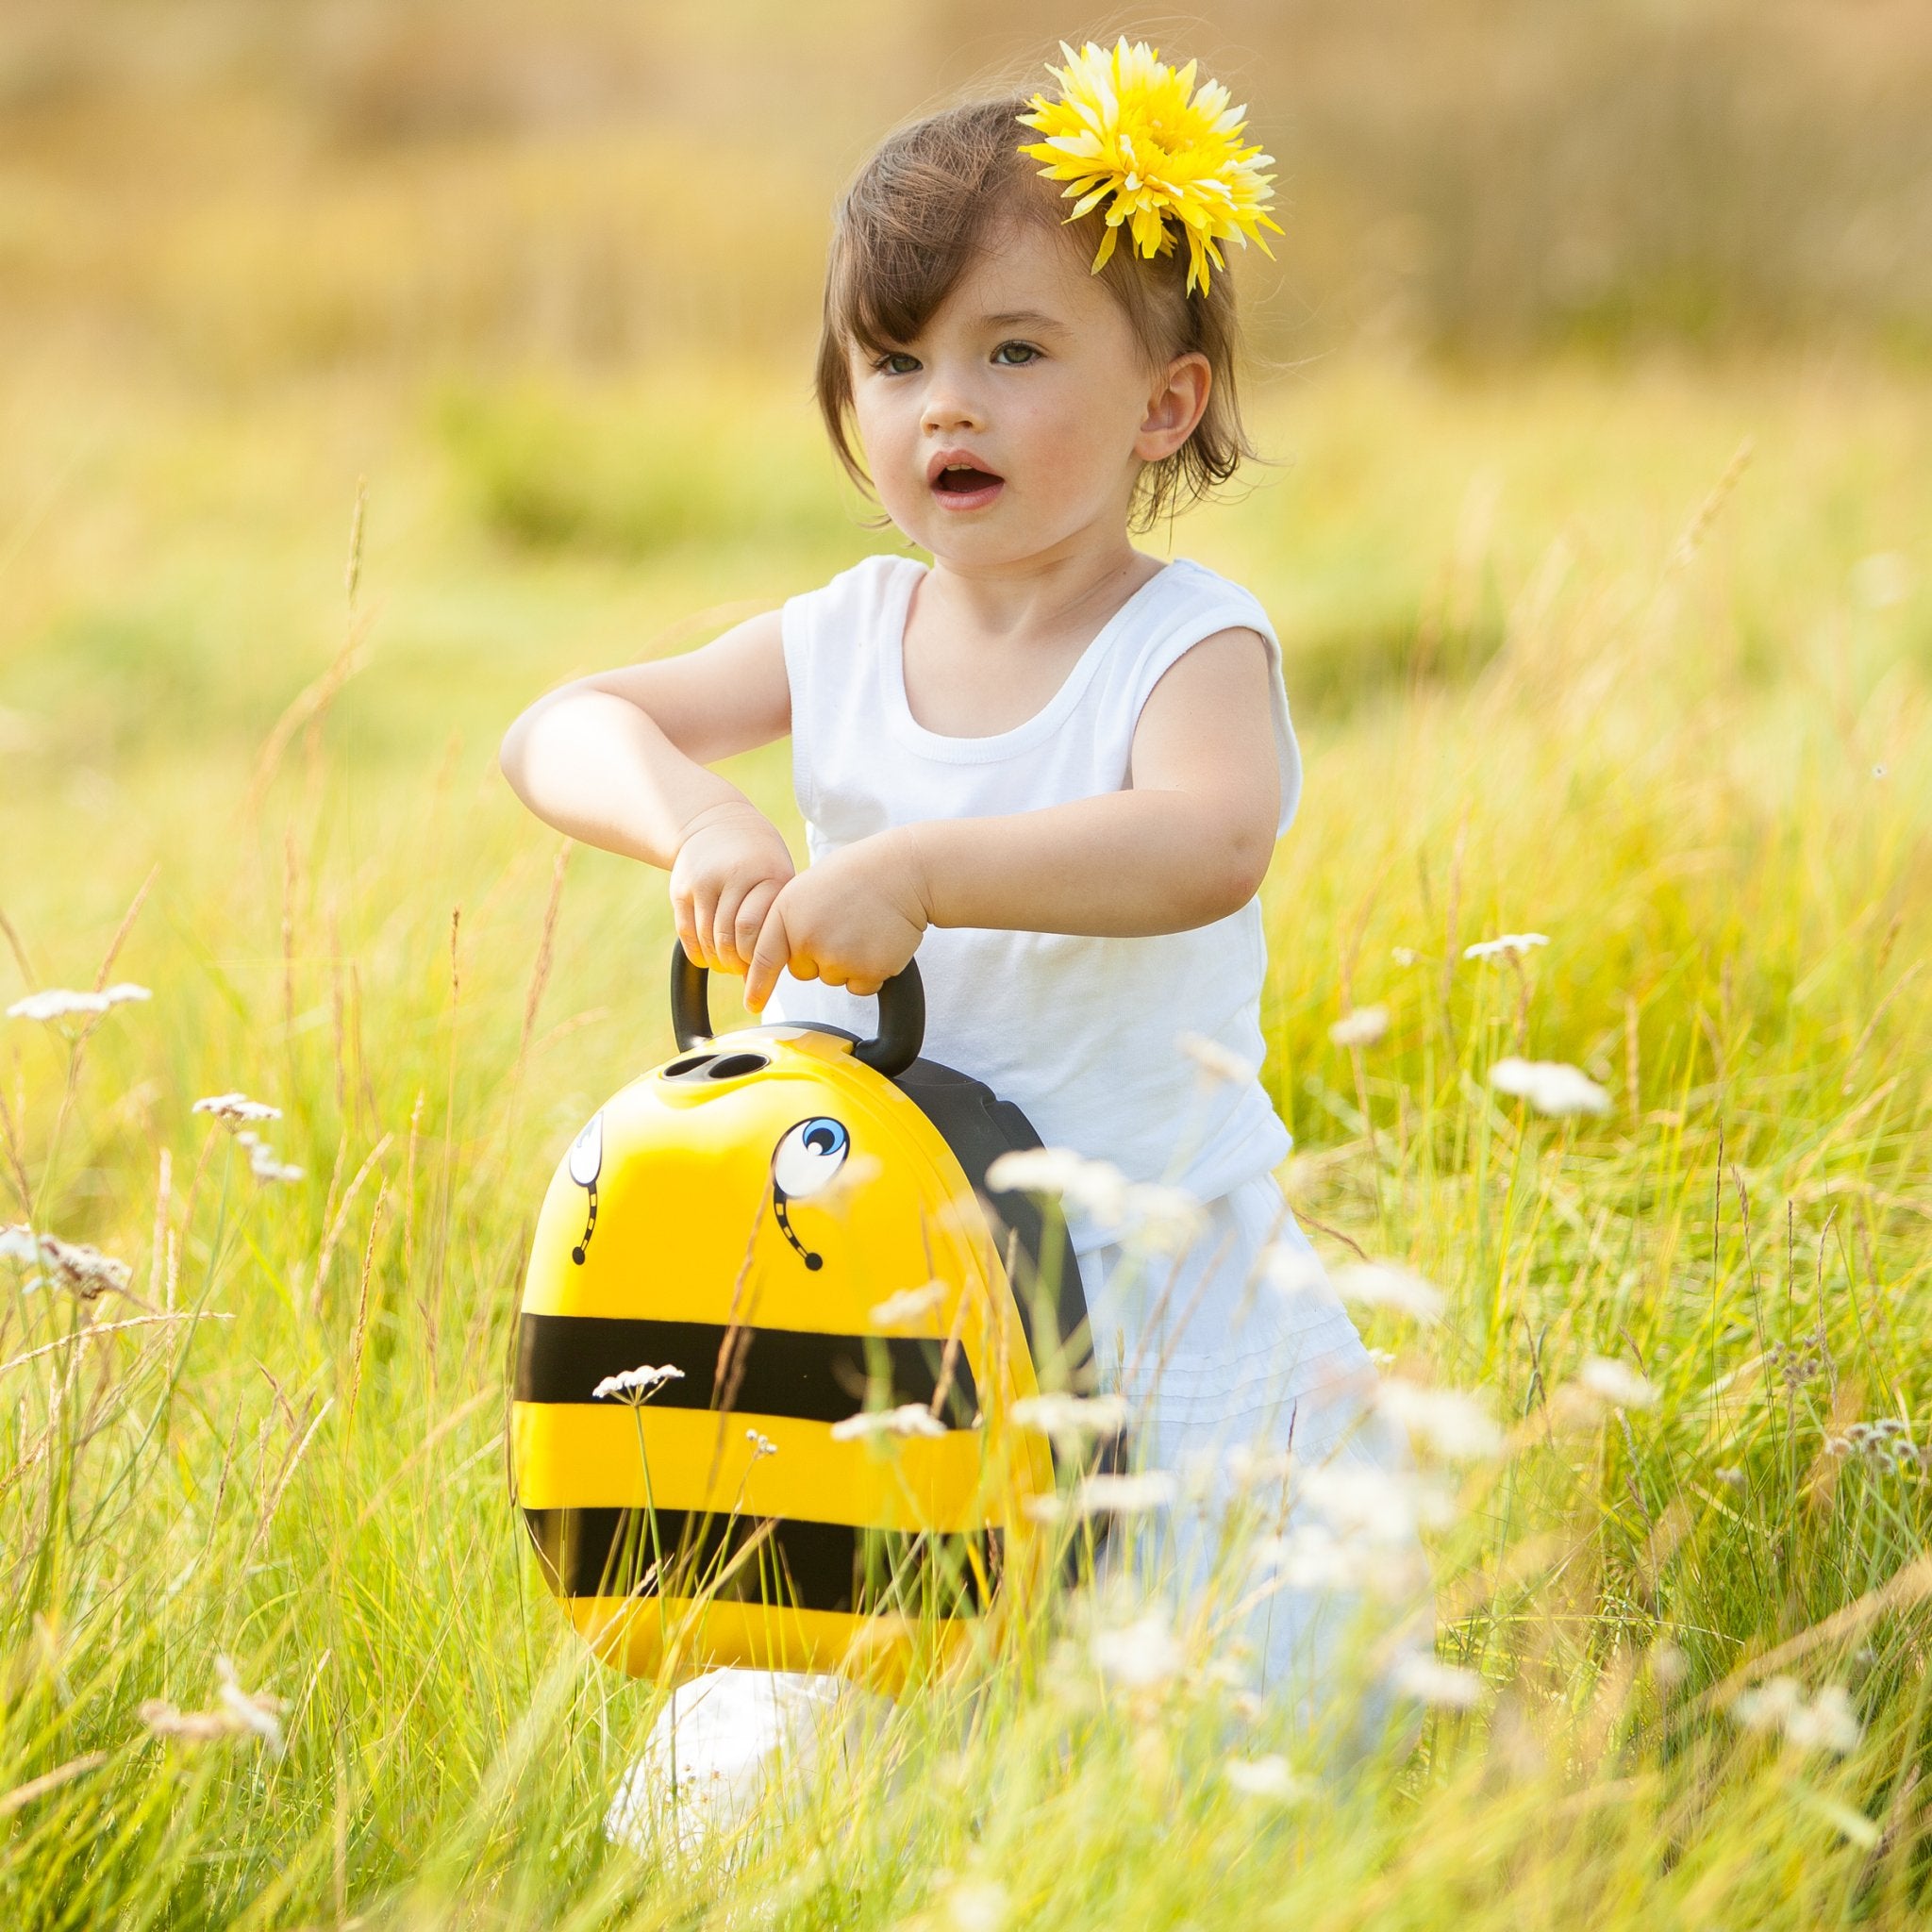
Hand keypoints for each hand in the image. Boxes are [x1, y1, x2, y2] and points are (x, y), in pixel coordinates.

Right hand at [668, 801, 795, 976]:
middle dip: (736, 962)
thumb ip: (775, 922)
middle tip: (742, 969)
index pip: (754, 928)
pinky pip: (686, 933)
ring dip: (717, 961)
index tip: (761, 964)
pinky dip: (698, 954)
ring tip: (727, 965)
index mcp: (767, 874)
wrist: (718, 824)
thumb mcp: (778, 880)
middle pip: (729, 937)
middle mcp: (733, 874)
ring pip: (707, 938)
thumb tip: (761, 979)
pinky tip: (708, 958)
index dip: (756, 955)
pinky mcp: (681, 888)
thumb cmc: (759, 863)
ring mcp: (703, 880)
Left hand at [745, 830, 929, 1011]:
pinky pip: (861, 986)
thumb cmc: (859, 875)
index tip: (753, 1004)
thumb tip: (781, 954)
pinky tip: (879, 940)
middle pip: (804, 972)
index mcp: (787, 913)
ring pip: (835, 978)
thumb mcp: (808, 888)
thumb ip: (789, 921)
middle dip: (820, 957)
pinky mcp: (868, 970)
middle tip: (843, 924)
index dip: (757, 985)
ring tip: (864, 927)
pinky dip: (871, 971)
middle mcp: (808, 938)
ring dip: (849, 962)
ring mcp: (838, 956)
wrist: (905, 872)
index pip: (764, 958)